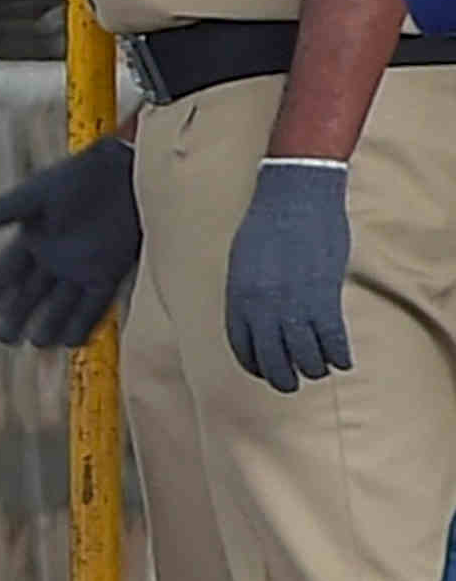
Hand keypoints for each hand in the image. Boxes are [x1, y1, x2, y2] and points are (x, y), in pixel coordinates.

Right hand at [0, 137, 139, 348]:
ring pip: (62, 304)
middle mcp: (55, 256)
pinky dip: (84, 323)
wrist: (130, 172)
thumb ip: (9, 207)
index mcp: (33, 236)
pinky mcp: (110, 271)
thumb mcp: (40, 191)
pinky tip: (72, 342)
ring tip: (37, 344)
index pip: (8, 269)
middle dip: (17, 316)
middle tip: (5, 339)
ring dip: (50, 324)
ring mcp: (83, 266)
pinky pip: (95, 304)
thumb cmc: (83, 176)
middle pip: (31, 293)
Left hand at [226, 158, 353, 391]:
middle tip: (291, 384)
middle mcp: (262, 307)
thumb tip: (255, 315)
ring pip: (304, 355)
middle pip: (272, 359)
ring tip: (319, 371)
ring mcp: (293, 303)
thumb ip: (248, 291)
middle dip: (282, 378)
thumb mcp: (243, 261)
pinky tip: (343, 362)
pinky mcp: (324, 295)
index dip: (255, 365)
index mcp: (238, 297)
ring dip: (313, 369)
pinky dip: (338, 355)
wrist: (295, 196)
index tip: (264, 371)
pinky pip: (332, 339)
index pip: (242, 346)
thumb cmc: (268, 223)